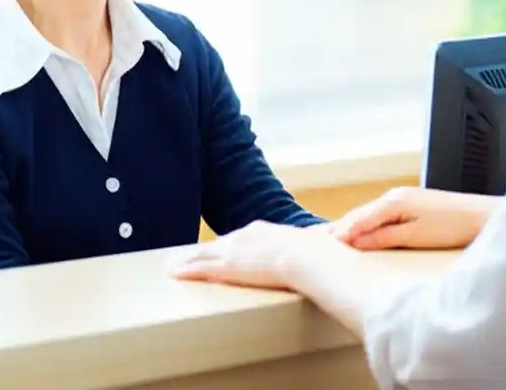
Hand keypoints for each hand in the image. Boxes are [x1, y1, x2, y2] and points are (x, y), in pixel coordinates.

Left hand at [171, 221, 352, 289]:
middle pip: (219, 244)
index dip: (230, 245)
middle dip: (203, 251)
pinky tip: (173, 274)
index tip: (222, 250)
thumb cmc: (318, 257)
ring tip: (171, 266)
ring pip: (203, 255)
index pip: (243, 238)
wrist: (309, 258)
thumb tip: (334, 268)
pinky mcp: (228, 267)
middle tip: (185, 257)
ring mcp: (236, 251)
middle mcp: (246, 237)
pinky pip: (200, 268)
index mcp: (266, 231)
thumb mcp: (316, 253)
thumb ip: (317, 260)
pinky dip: (186, 270)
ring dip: (186, 261)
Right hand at [330, 187, 498, 250]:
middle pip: (361, 214)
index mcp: (393, 202)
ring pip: (371, 214)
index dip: (342, 233)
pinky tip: (364, 232)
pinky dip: (369, 224)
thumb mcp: (413, 236)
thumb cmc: (452, 227)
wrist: (482, 217)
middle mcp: (395, 196)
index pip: (359, 219)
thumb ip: (383, 238)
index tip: (323, 246)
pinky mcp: (413, 206)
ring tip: (335, 238)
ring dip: (354, 226)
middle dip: (342, 227)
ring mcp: (404, 199)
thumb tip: (356, 242)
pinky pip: (383, 215)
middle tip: (318, 242)